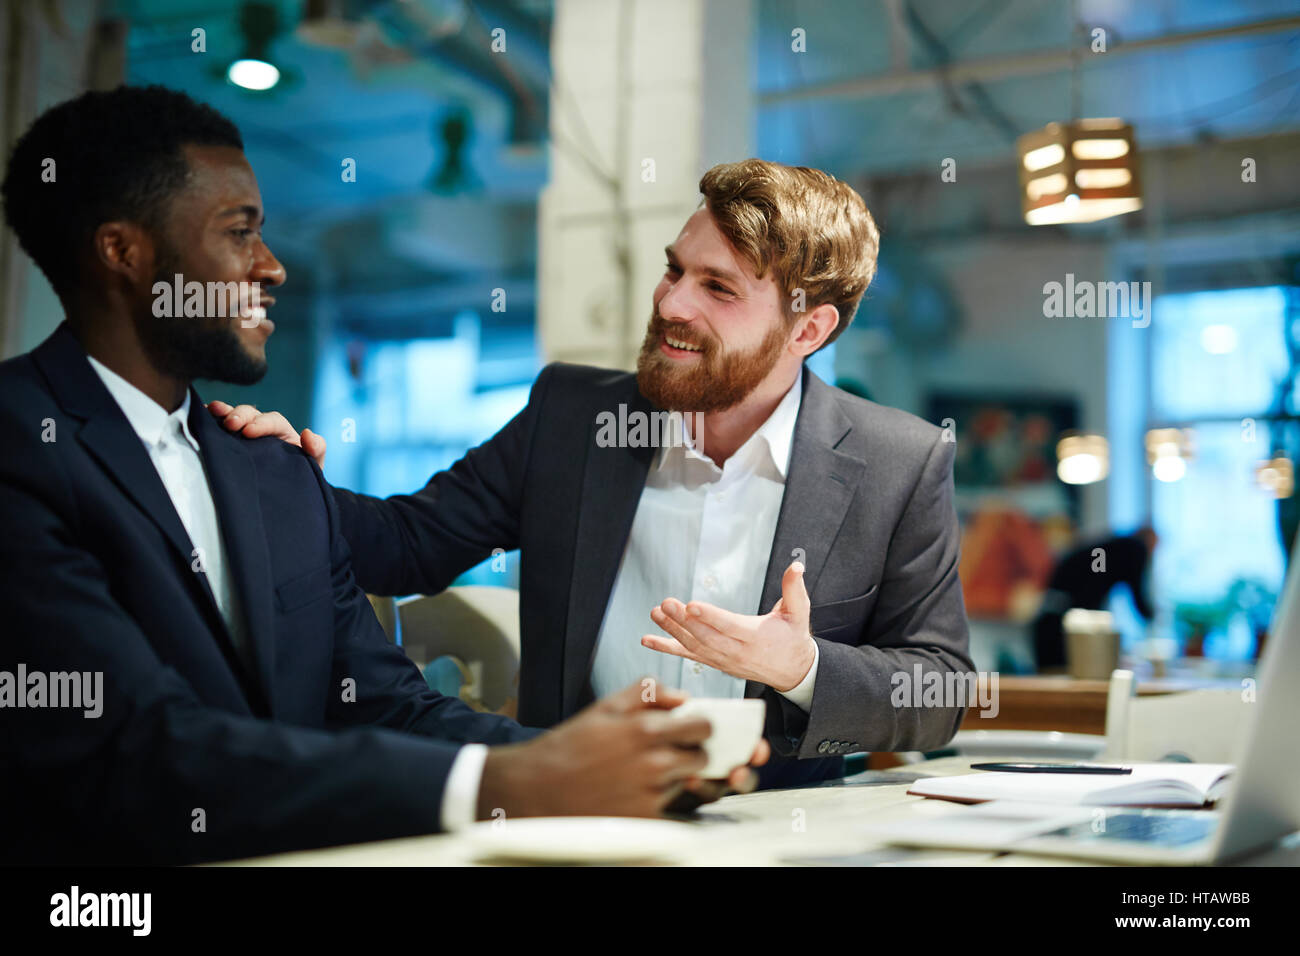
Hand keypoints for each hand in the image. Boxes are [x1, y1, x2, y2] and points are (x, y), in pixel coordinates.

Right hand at [206, 400, 326, 466]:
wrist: (287, 497)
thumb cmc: (300, 478)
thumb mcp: (312, 466)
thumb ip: (316, 450)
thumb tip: (307, 434)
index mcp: (282, 432)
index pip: (273, 420)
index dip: (261, 423)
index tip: (249, 432)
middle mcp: (262, 428)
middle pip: (250, 413)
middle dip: (240, 415)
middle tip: (230, 424)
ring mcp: (243, 435)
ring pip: (233, 416)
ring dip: (222, 411)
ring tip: (211, 410)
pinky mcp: (229, 444)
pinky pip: (219, 427)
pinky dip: (210, 419)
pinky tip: (200, 417)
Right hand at [475, 682, 763, 819]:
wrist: (536, 790)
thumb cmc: (569, 747)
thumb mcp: (604, 707)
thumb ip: (648, 692)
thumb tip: (683, 697)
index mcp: (645, 730)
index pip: (703, 727)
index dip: (697, 727)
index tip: (687, 730)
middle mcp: (654, 763)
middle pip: (701, 757)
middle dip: (688, 753)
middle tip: (664, 753)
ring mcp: (650, 795)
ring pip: (686, 782)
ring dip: (673, 777)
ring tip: (640, 773)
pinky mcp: (644, 821)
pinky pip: (668, 806)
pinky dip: (657, 799)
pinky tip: (631, 792)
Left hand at [642, 561, 816, 691]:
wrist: (791, 671)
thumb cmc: (793, 638)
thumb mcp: (800, 613)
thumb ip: (795, 589)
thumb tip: (796, 566)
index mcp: (755, 637)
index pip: (729, 626)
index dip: (709, 616)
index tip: (691, 605)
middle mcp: (736, 651)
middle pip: (705, 636)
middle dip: (683, 620)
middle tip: (666, 603)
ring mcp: (723, 659)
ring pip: (693, 645)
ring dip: (672, 630)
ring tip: (656, 612)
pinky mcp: (714, 662)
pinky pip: (688, 655)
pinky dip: (667, 648)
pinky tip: (648, 639)